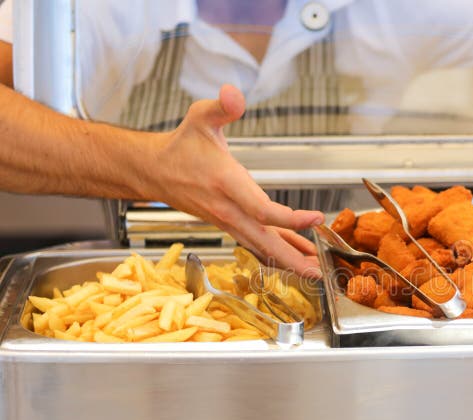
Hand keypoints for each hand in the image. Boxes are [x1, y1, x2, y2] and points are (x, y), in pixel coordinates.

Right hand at [145, 85, 323, 277]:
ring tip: (314, 273)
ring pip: (262, 246)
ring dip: (288, 261)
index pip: (262, 210)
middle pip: (264, 241)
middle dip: (292, 258)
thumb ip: (221, 106)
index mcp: (226, 184)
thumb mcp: (200, 117)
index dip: (291, 219)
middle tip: (319, 273)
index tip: (316, 218)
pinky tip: (298, 255)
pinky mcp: (230, 223)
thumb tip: (234, 94)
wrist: (154, 171)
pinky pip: (258, 241)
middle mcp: (228, 209)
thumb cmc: (181, 144)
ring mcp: (229, 220)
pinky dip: (278, 250)